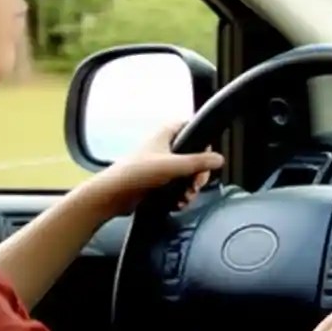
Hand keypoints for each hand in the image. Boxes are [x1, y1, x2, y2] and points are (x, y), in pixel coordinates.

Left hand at [81, 119, 223, 218]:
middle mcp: (163, 147)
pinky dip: (180, 194)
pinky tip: (179, 203)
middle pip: (192, 155)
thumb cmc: (137, 174)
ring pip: (185, 173)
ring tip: (186, 198)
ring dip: (190, 187)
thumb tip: (220, 159)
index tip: (207, 156)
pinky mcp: (155, 182)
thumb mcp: (173, 166)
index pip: (190, 127)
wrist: (111, 196)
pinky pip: (176, 186)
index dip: (201, 140)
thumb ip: (198, 162)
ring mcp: (159, 165)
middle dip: (198, 173)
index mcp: (165, 134)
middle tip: (196, 184)